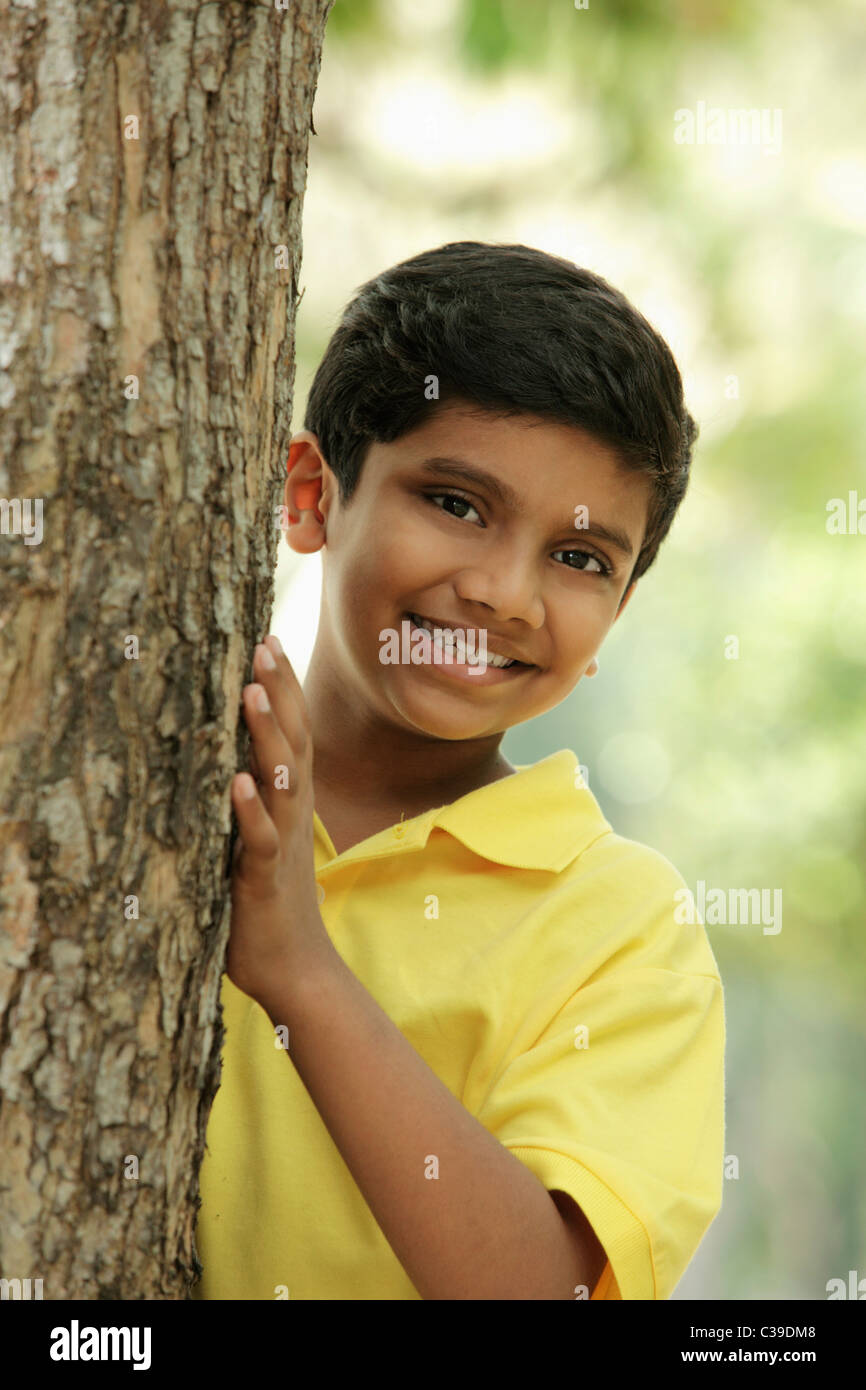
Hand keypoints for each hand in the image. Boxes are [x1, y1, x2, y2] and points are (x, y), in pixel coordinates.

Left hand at [226, 633, 330, 1008]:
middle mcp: (292, 813)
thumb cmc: (269, 901)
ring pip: (280, 780)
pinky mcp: (264, 878)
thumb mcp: (263, 837)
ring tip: (251, 693)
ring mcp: (282, 843)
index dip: (284, 687)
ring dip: (267, 735)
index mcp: (290, 801)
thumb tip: (229, 755)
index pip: (292, 732)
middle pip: (293, 741)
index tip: (268, 639)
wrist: (296, 968)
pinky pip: (260, 839)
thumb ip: (255, 797)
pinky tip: (238, 781)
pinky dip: (251, 809)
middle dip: (280, 692)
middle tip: (264, 644)